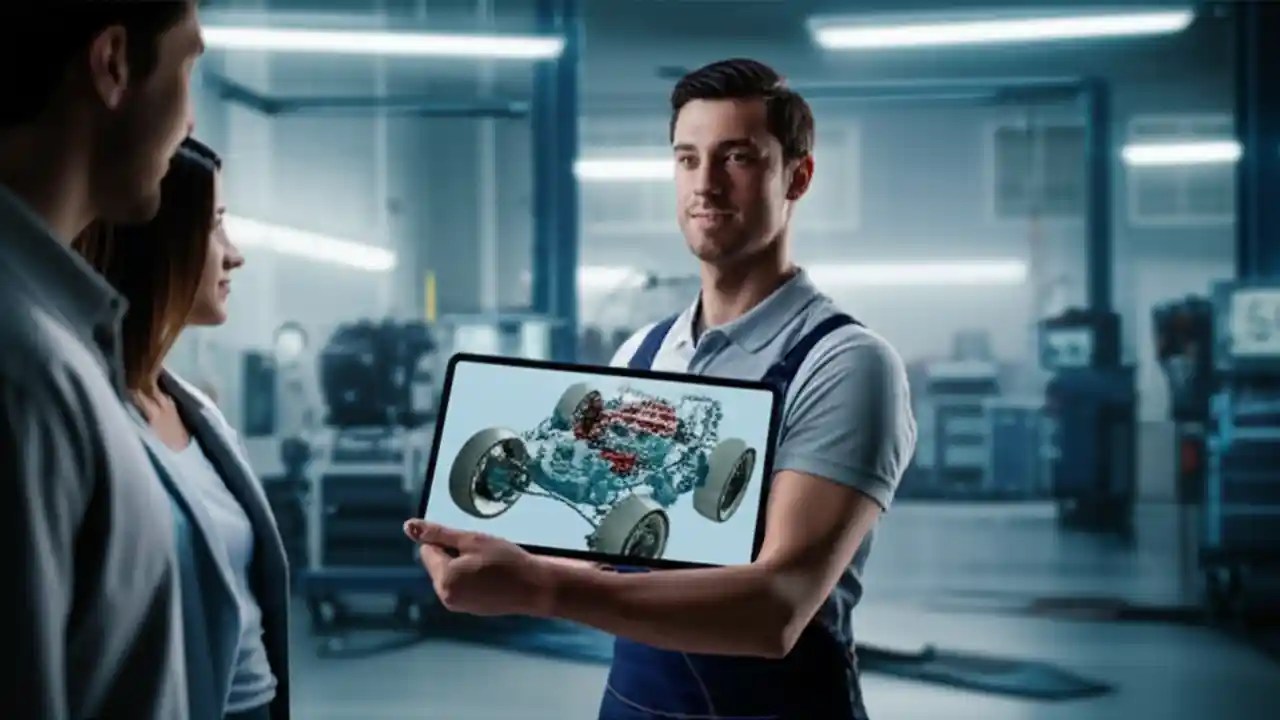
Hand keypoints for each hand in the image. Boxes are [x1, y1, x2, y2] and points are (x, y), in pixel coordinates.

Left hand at [402, 519, 555, 616]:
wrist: (535, 588)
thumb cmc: (505, 560)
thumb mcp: (470, 540)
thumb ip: (437, 533)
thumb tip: (408, 526)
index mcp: (443, 580)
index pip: (428, 549)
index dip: (447, 540)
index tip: (470, 543)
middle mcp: (446, 597)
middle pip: (437, 564)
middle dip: (453, 554)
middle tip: (481, 553)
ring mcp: (458, 606)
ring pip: (450, 574)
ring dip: (463, 565)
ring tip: (489, 565)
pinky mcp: (471, 609)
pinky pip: (462, 586)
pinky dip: (472, 578)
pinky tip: (492, 577)